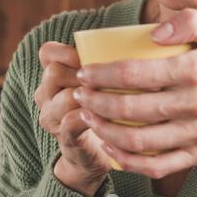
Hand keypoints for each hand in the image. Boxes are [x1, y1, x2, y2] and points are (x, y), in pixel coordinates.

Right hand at [33, 41, 110, 195]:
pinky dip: (92, 116)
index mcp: (52, 79)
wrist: (94, 157)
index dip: (68, 51)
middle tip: (113, 82)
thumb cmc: (104, 113)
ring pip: (66, 96)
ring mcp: (52, 119)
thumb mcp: (101, 84)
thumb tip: (151, 39)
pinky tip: (111, 117)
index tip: (91, 58)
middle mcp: (45, 96)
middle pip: (55, 72)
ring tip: (119, 98)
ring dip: (93, 96)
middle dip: (85, 74)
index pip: (47, 53)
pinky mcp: (66, 139)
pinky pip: (72, 121)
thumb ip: (108, 65)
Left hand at [74, 11, 196, 178]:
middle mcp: (196, 105)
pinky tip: (111, 147)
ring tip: (89, 117)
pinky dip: (127, 161)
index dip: (102, 74)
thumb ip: (188, 21)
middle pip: (131, 108)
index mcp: (195, 70)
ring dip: (105, 130)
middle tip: (80, 94)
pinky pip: (157, 166)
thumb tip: (153, 35)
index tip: (84, 72)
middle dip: (96, 102)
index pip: (135, 73)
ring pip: (138, 140)